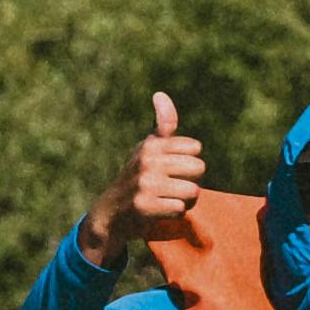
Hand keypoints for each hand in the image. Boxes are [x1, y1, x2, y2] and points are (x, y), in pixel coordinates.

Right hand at [87, 89, 203, 261]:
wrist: (110, 215)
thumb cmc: (137, 178)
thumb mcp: (148, 149)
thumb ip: (162, 124)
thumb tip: (160, 94)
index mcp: (150, 145)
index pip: (195, 148)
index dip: (188, 162)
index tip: (171, 169)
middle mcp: (146, 161)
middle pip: (198, 168)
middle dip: (190, 181)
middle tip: (171, 188)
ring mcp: (144, 184)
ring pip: (192, 191)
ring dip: (185, 201)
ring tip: (167, 200)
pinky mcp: (144, 206)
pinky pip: (181, 209)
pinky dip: (174, 214)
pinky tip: (160, 212)